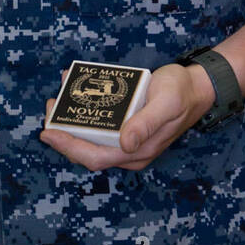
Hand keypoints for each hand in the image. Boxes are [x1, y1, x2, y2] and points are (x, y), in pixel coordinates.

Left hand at [39, 63, 215, 171]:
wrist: (198, 87)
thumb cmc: (182, 92)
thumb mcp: (166, 103)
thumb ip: (146, 124)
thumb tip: (126, 143)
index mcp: (138, 151)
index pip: (95, 158)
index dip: (68, 148)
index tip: (47, 133)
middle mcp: (130, 151)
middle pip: (88, 151)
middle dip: (63, 134)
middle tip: (49, 109)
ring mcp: (128, 141)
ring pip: (91, 139)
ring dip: (71, 123)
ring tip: (57, 101)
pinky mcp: (127, 128)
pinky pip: (100, 126)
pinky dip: (84, 113)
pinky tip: (76, 93)